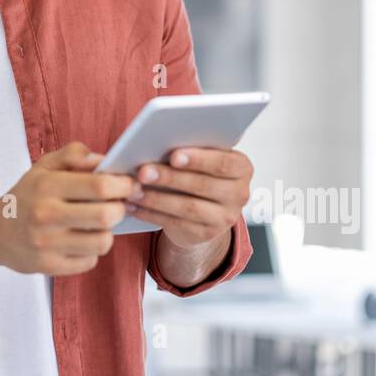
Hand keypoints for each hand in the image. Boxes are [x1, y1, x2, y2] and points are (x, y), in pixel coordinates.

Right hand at [0, 141, 135, 275]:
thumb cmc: (26, 196)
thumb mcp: (43, 167)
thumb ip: (73, 155)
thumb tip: (103, 160)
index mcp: (47, 186)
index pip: (99, 186)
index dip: (123, 185)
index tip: (129, 185)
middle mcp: (46, 215)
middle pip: (106, 216)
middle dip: (120, 209)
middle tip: (116, 206)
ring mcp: (48, 244)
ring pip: (103, 242)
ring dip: (107, 232)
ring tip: (97, 225)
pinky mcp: (50, 266)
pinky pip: (90, 261)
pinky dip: (91, 251)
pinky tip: (80, 241)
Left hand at [125, 146, 252, 249]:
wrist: (206, 209)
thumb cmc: (199, 170)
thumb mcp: (201, 157)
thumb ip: (189, 149)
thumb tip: (156, 142)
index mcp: (242, 167)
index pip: (223, 162)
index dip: (198, 159)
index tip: (173, 155)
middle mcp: (239, 193)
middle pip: (202, 185)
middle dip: (169, 178)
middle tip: (142, 172)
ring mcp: (225, 218)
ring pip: (188, 207)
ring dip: (156, 199)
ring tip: (133, 190)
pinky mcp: (207, 234)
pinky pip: (176, 224)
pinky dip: (151, 214)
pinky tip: (133, 206)